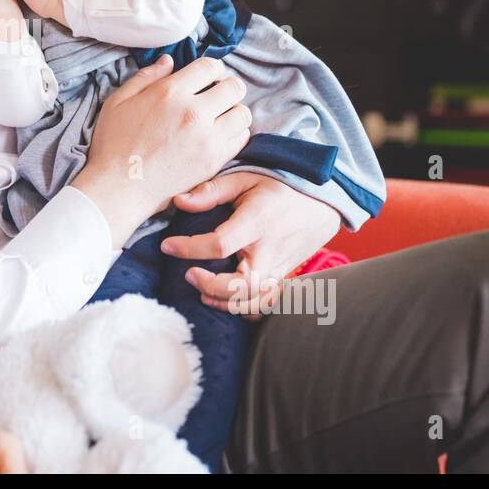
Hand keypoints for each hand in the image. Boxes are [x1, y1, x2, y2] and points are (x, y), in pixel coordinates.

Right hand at [72, 55, 251, 245]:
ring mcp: (207, 138)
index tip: (208, 77)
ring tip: (220, 116)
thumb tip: (168, 61)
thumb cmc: (113, 145)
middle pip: (235, 87)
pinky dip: (235, 134)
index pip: (210, 67)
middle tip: (217, 95)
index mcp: (170, 93)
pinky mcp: (213, 161)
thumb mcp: (118, 101)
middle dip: (228, 86)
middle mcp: (194, 112)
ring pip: (243, 113)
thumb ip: (145, 77)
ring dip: (234, 111)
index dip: (212, 69)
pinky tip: (219, 135)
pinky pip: (241, 139)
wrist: (120, 188)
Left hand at [161, 172, 340, 319]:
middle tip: (188, 275)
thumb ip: (211, 191)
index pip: (220, 243)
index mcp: (258, 222)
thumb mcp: (244, 178)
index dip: (189, 248)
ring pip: (255, 301)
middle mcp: (270, 250)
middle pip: (242, 284)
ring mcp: (280, 268)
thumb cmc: (278, 188)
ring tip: (202, 292)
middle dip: (211, 286)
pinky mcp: (283, 278)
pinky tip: (225, 302)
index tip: (168, 246)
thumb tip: (179, 201)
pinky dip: (246, 311)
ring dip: (226, 303)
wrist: (321, 201)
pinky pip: (266, 304)